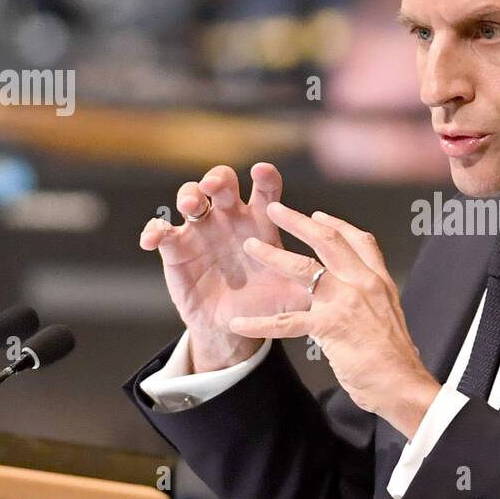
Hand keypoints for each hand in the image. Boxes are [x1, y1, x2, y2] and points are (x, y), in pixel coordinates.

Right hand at [139, 163, 311, 371]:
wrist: (233, 326)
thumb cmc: (265, 302)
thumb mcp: (291, 294)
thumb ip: (312, 284)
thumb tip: (345, 285)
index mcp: (260, 221)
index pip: (265, 190)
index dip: (264, 177)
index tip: (263, 171)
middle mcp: (229, 218)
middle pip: (222, 184)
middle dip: (218, 178)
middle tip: (217, 186)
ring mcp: (201, 230)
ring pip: (190, 198)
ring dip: (188, 195)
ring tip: (193, 205)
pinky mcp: (176, 249)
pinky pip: (162, 232)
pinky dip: (155, 230)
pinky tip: (154, 238)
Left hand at [227, 202, 440, 437]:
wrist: (402, 383)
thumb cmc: (396, 358)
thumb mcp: (389, 317)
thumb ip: (371, 302)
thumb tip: (357, 301)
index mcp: (380, 281)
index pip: (360, 241)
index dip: (337, 225)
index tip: (319, 216)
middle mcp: (364, 284)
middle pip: (329, 242)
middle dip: (299, 222)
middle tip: (276, 209)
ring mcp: (346, 302)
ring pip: (304, 268)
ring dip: (273, 254)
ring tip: (251, 245)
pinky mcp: (330, 326)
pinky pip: (287, 321)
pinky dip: (260, 322)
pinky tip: (240, 323)